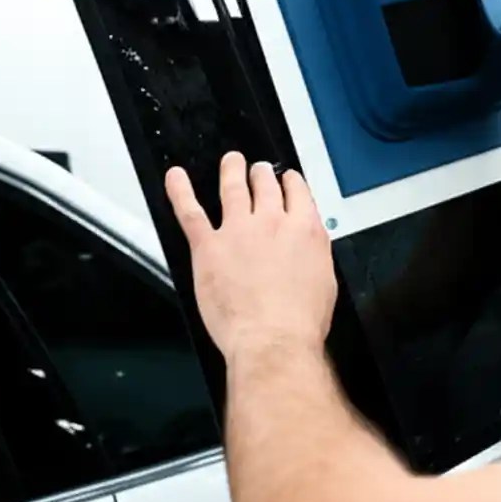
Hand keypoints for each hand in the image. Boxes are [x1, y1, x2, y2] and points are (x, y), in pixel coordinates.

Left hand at [165, 152, 335, 360]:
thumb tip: (308, 249)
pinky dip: (180, 191)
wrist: (273, 339)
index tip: (287, 180)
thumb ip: (313, 254)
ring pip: (232, 188)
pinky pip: (190, 212)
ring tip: (231, 162)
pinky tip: (175, 178)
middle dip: (262, 174)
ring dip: (231, 170)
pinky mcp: (208, 246)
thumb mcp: (325, 282)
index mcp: (304, 230)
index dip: (290, 182)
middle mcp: (271, 222)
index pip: (297, 192)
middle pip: (265, 185)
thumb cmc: (299, 321)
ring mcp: (237, 231)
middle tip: (258, 170)